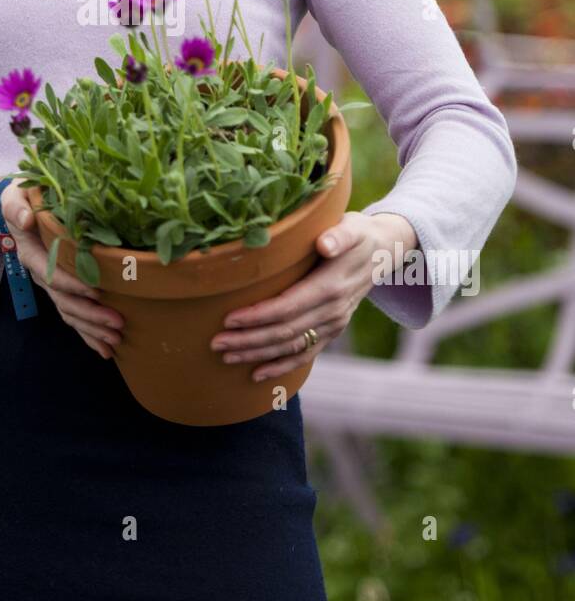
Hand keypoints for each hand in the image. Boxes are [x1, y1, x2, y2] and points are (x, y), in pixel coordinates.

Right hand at [0, 178, 124, 359]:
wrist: (13, 210)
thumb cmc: (19, 200)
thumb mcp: (14, 198)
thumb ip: (17, 208)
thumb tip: (27, 219)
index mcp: (31, 253)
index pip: (51, 273)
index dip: (72, 284)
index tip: (97, 291)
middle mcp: (40, 274)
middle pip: (64, 301)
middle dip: (90, 316)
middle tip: (118, 324)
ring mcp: (49, 284)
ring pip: (69, 313)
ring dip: (92, 330)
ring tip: (116, 341)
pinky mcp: (60, 289)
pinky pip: (72, 315)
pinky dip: (88, 333)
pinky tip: (105, 348)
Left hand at [209, 211, 416, 380]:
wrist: (384, 252)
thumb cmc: (358, 234)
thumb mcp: (352, 227)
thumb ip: (339, 236)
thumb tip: (324, 244)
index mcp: (331, 286)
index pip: (288, 307)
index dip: (258, 317)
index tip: (229, 320)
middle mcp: (333, 311)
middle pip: (284, 332)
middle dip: (248, 340)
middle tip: (216, 343)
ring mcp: (333, 324)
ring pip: (290, 348)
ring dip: (257, 355)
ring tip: (226, 356)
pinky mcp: (332, 331)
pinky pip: (305, 355)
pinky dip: (280, 367)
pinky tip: (256, 374)